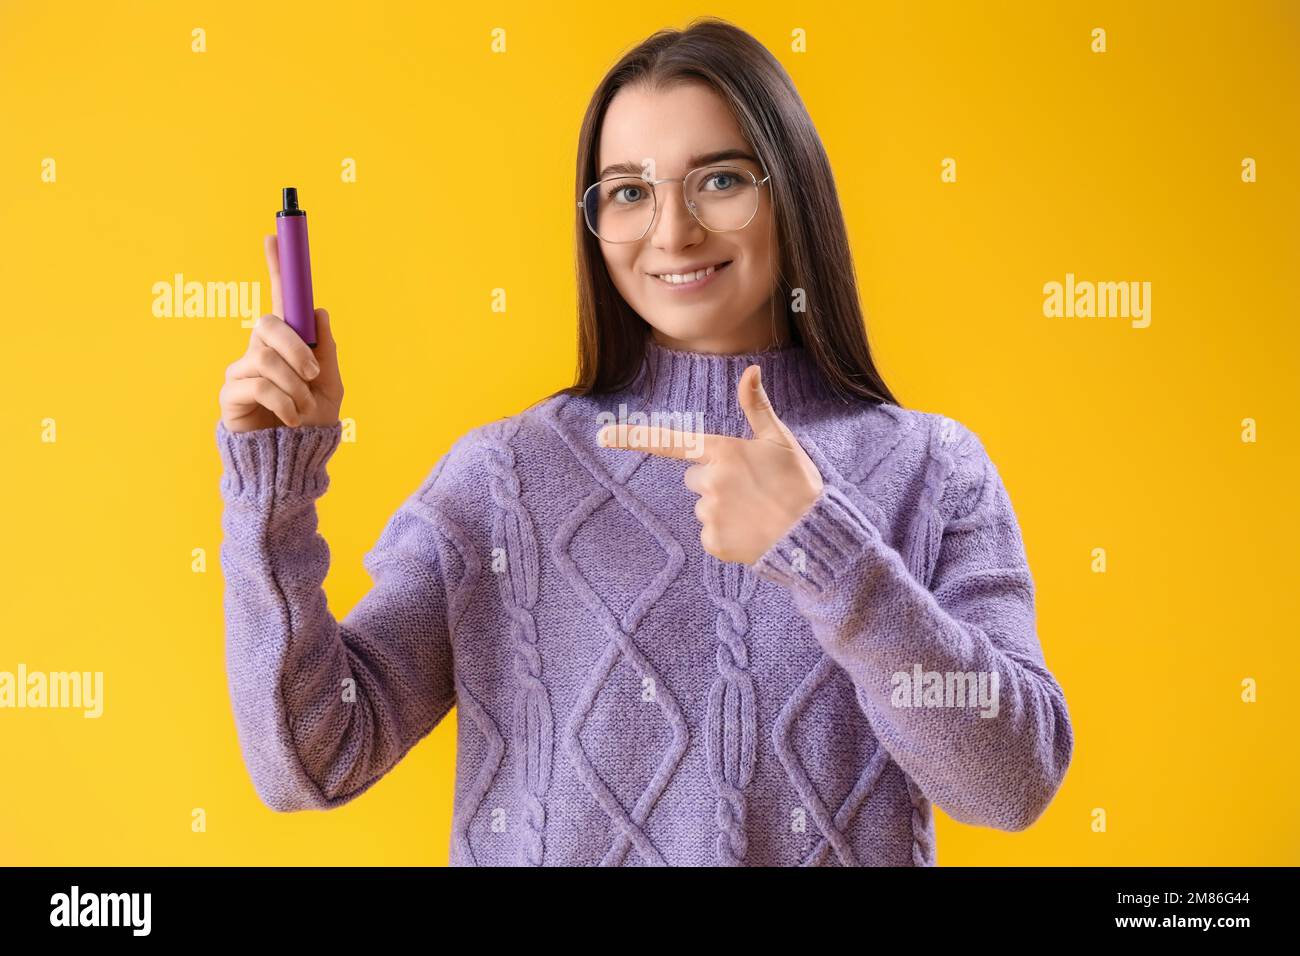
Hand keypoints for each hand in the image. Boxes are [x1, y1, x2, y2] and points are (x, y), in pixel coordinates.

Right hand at [219, 235, 343, 432]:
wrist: (295, 461)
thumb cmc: (312, 423)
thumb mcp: (330, 385)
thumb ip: (324, 349)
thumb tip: (316, 311)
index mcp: (286, 344)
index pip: (278, 299)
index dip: (277, 266)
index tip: (276, 235)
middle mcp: (260, 350)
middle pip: (269, 324)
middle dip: (297, 348)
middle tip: (311, 375)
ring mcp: (242, 371)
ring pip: (266, 358)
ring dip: (294, 386)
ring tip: (302, 409)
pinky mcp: (230, 395)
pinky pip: (258, 384)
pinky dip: (283, 402)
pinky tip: (291, 419)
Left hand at [597, 365, 824, 563]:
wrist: (814, 536)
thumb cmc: (798, 483)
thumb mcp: (780, 440)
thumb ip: (756, 407)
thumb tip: (750, 369)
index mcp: (723, 451)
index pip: (671, 441)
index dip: (633, 437)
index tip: (601, 435)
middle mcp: (710, 481)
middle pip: (694, 478)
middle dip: (715, 481)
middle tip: (750, 489)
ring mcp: (710, 513)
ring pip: (702, 505)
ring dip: (723, 508)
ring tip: (755, 512)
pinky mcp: (713, 542)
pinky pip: (709, 533)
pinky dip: (727, 534)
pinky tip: (751, 533)